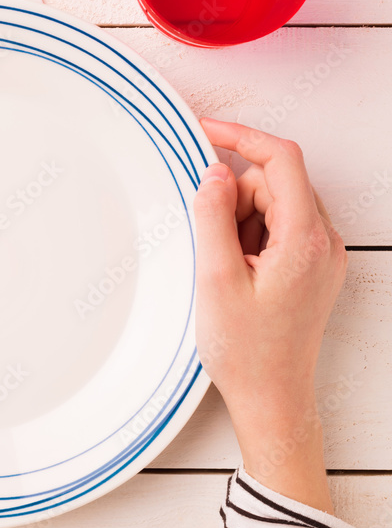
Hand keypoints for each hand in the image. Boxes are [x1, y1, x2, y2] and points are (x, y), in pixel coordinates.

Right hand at [194, 118, 346, 512]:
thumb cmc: (246, 350)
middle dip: (233, 198)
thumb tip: (215, 172)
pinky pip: (277, 228)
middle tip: (211, 244)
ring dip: (240, 221)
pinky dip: (249, 237)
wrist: (271, 397)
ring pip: (273, 204)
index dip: (241, 137)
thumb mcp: (216, 279)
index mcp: (304, 239)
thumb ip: (214, 217)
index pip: (281, 160)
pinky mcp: (311, 267)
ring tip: (226, 269)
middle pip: (274, 183)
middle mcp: (323, 241)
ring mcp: (320, 255)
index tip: (205, 130)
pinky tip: (236, 272)